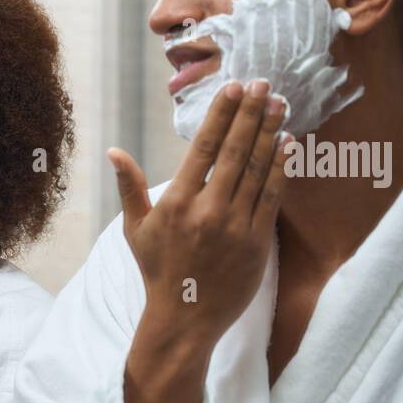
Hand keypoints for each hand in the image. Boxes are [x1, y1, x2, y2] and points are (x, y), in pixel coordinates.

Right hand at [108, 79, 290, 349]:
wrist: (184, 318)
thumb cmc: (158, 271)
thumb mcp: (135, 229)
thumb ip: (130, 187)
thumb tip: (114, 151)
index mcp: (177, 203)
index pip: (204, 147)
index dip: (222, 114)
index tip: (234, 87)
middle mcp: (207, 210)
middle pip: (236, 151)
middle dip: (251, 113)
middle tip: (263, 84)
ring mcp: (235, 226)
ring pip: (258, 170)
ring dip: (270, 133)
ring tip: (279, 105)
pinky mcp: (257, 242)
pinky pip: (272, 196)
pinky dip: (281, 168)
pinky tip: (288, 144)